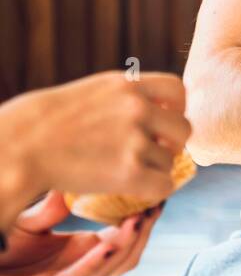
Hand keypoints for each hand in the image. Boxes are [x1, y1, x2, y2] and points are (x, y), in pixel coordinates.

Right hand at [0, 71, 190, 215]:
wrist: (22, 145)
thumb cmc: (49, 122)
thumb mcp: (92, 93)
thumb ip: (125, 99)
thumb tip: (158, 115)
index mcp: (128, 84)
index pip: (177, 90)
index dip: (176, 109)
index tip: (163, 123)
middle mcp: (137, 108)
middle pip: (183, 129)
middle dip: (171, 144)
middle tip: (150, 153)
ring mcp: (135, 140)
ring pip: (170, 162)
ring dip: (153, 169)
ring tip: (124, 170)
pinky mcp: (130, 172)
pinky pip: (164, 186)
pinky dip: (153, 190)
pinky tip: (134, 187)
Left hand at [0, 191, 161, 275]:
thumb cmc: (0, 254)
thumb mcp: (30, 223)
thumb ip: (53, 207)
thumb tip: (77, 176)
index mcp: (81, 257)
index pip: (124, 241)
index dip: (142, 222)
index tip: (156, 197)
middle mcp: (80, 275)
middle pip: (125, 258)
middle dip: (143, 233)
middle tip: (155, 206)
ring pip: (108, 271)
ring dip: (126, 246)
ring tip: (139, 221)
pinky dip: (94, 264)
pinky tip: (106, 246)